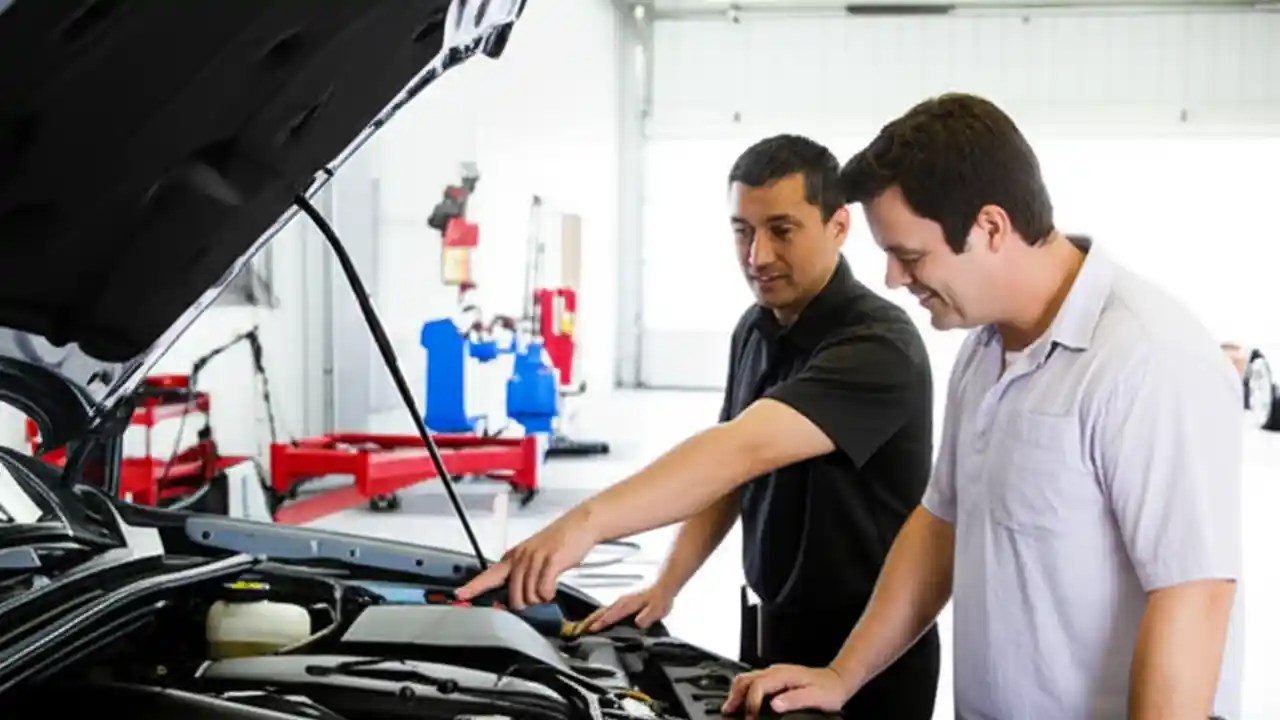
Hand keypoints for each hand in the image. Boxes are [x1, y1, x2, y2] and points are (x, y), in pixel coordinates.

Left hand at [455, 508, 599, 608]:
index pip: (489, 575)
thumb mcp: (534, 555)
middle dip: (525, 603)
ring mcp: (535, 558)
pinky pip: (544, 590)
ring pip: (529, 595)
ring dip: (540, 598)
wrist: (581, 524)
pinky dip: (549, 594)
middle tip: (537, 596)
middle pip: (513, 595)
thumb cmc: (559, 542)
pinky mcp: (551, 560)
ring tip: (548, 587)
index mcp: (514, 556)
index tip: (459, 595)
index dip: (473, 587)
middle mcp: (521, 557)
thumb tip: (516, 597)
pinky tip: (553, 588)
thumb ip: (522, 574)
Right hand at [570, 584, 674, 635]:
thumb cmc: (660, 598)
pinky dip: (600, 614)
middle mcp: (622, 602)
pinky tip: (599, 619)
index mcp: (628, 605)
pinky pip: (608, 608)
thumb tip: (638, 623)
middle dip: (591, 620)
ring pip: (604, 609)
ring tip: (584, 625)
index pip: (611, 615)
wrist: (664, 585)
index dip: (601, 623)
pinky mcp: (624, 601)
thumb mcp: (657, 609)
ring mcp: (622, 601)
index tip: (590, 630)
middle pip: (602, 612)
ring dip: (594, 617)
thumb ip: (647, 617)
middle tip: (579, 629)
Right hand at [721, 664, 851, 716]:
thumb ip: (794, 700)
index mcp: (783, 675)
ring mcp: (774, 673)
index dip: (751, 703)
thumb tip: (775, 704)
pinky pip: (753, 681)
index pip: (757, 686)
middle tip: (729, 711)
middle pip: (746, 679)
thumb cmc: (828, 689)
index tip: (751, 718)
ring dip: (736, 693)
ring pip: (747, 679)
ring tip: (731, 708)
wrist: (837, 680)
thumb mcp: (815, 697)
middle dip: (735, 696)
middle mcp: (776, 671)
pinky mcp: (775, 678)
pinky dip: (743, 691)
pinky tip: (743, 701)